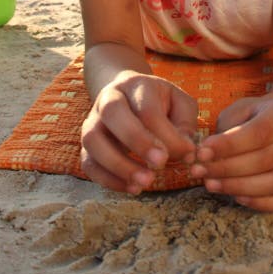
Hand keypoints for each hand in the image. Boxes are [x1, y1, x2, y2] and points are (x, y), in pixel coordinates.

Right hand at [80, 72, 196, 194]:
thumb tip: (186, 152)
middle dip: (136, 141)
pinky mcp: (85, 144)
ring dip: (118, 165)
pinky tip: (132, 188)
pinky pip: (88, 163)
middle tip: (160, 164)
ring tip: (145, 182)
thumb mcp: (179, 103)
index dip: (166, 134)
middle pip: (112, 112)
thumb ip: (185, 123)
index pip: (147, 108)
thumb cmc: (159, 102)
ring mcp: (93, 120)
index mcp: (136, 85)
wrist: (127, 94)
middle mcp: (109, 98)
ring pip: (92, 139)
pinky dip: (107, 179)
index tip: (186, 153)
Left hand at [189, 94, 272, 211]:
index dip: (230, 145)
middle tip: (200, 171)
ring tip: (211, 184)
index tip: (203, 151)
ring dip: (239, 187)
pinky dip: (260, 202)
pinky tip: (236, 197)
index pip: (260, 132)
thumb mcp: (240, 110)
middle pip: (266, 159)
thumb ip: (227, 128)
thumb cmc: (255, 115)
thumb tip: (206, 154)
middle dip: (228, 168)